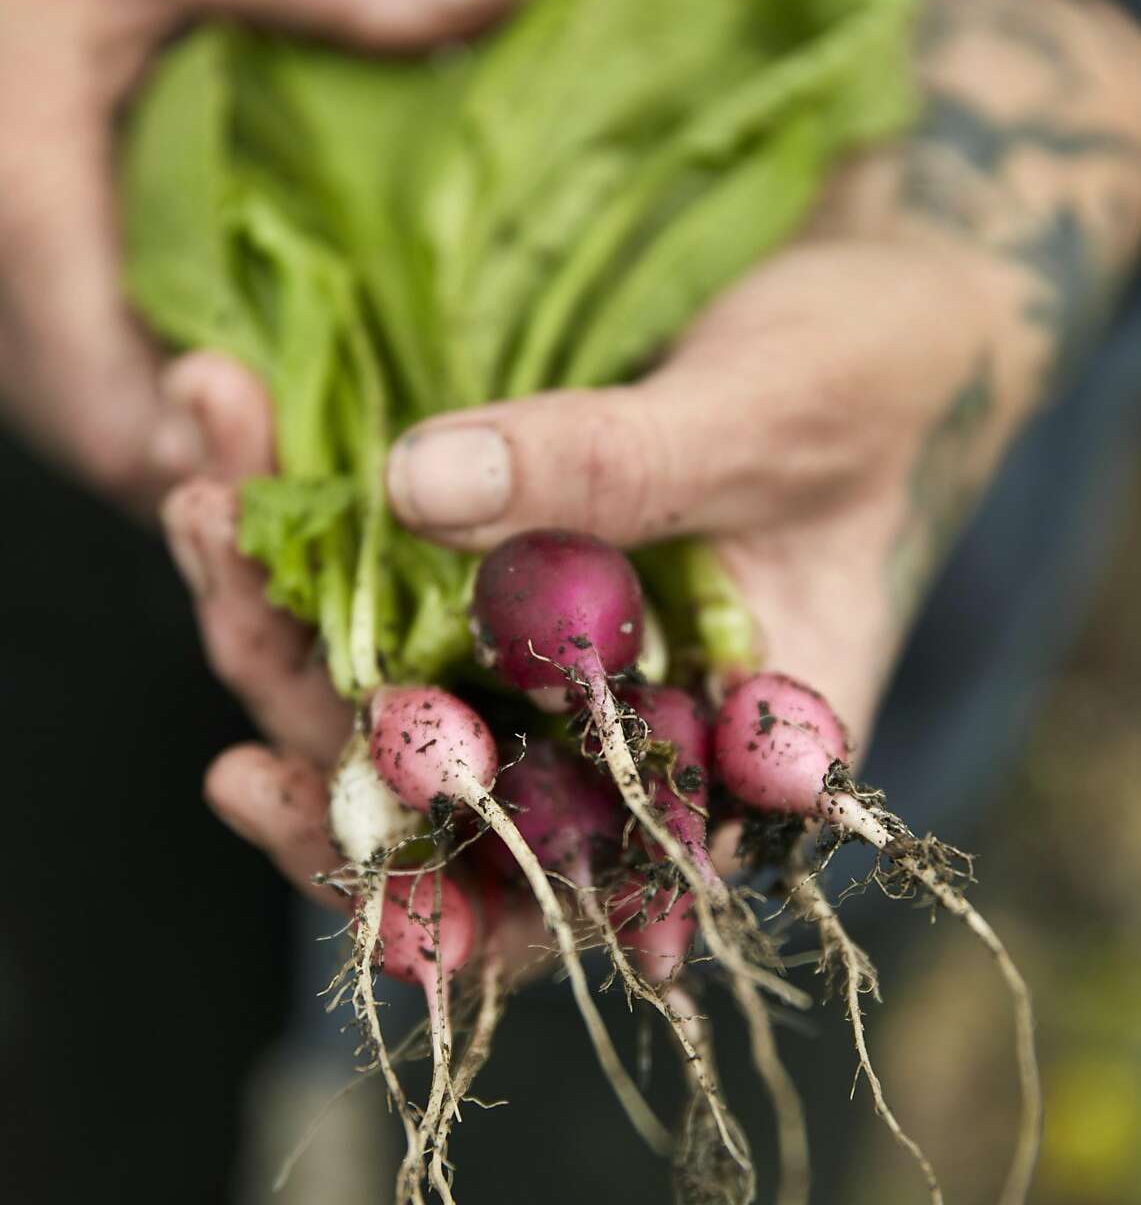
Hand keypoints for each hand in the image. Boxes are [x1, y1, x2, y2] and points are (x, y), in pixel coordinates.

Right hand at [0, 0, 516, 506]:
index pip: (130, 426)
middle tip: (394, 453)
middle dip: (263, 478)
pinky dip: (205, 412)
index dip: (239, 464)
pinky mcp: (31, 307)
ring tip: (365, 430)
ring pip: (124, 443)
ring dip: (238, 455)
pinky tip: (295, 377)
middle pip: (137, 463)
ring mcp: (11, 321)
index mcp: (29, 226)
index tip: (350, 442)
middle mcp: (5, 308)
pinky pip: (117, 395)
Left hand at [159, 232, 1022, 910]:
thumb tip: (412, 491)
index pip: (573, 897)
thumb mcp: (768, 411)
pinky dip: (288, 533)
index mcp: (723, 760)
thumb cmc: (877, 368)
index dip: (448, 913)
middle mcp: (616, 734)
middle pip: (435, 801)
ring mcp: (540, 655)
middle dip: (300, 707)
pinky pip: (364, 588)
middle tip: (218, 573)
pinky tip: (223, 443)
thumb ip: (615, 465)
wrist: (870, 291)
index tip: (327, 849)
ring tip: (200, 489)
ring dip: (265, 611)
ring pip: (372, 693)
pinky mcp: (485, 569)